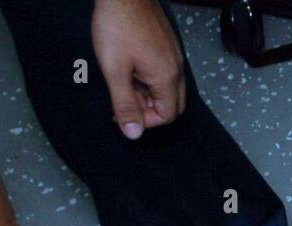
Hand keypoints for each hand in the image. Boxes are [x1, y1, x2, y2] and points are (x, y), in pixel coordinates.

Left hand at [92, 0, 185, 138]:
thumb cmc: (117, 26)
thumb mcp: (114, 70)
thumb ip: (124, 104)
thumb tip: (133, 134)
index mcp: (166, 78)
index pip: (167, 115)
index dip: (145, 120)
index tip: (123, 112)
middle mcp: (176, 69)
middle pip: (173, 105)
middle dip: (151, 109)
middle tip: (127, 100)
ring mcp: (174, 55)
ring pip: (169, 88)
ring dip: (149, 93)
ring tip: (126, 79)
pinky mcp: (168, 44)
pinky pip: (166, 71)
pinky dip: (151, 77)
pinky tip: (132, 65)